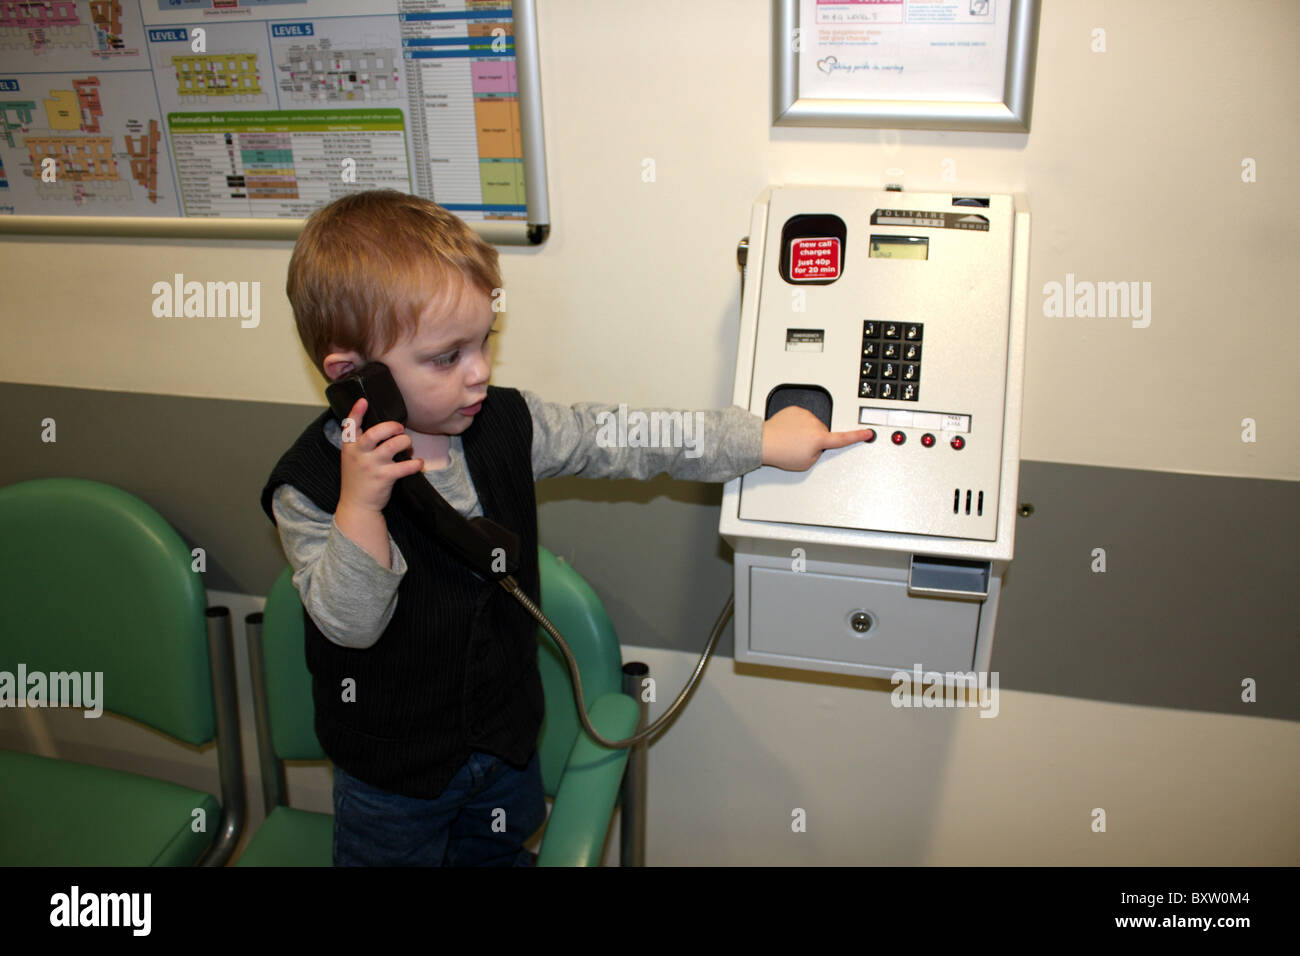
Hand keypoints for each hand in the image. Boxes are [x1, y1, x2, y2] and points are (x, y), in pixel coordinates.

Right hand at [337, 397, 425, 512]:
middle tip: (399, 428)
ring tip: (407, 445)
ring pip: (392, 446)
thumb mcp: (351, 457)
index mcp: (350, 447)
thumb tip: (384, 426)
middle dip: (390, 427)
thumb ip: (360, 442)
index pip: (350, 426)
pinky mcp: (384, 478)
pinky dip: (416, 464)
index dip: (356, 412)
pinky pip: (405, 467)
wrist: (357, 505)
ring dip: (405, 442)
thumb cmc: (358, 478)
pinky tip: (419, 463)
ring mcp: (372, 466)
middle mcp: (359, 455)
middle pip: (374, 433)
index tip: (363, 401)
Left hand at [760, 406, 874, 471]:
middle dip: (815, 441)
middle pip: (823, 433)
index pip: (843, 438)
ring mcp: (804, 415)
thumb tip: (819, 446)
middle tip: (800, 448)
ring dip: (805, 432)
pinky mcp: (795, 410)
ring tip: (792, 440)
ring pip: (812, 425)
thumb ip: (818, 454)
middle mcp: (814, 424)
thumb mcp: (806, 463)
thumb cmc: (782, 453)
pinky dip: (797, 425)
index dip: (858, 436)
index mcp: (819, 438)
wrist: (763, 442)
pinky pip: (802, 418)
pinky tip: (788, 432)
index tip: (868, 433)